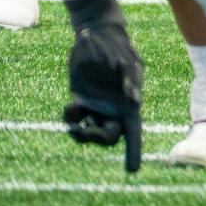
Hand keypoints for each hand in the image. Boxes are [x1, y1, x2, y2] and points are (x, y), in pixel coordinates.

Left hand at [64, 17, 144, 173]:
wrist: (96, 35)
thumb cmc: (116, 47)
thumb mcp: (126, 60)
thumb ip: (130, 79)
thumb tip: (135, 100)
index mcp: (129, 105)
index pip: (134, 133)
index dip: (133, 152)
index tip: (131, 171)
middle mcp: (113, 110)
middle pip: (107, 138)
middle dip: (96, 138)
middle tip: (85, 132)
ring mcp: (96, 107)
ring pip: (88, 132)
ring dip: (80, 133)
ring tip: (73, 121)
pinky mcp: (80, 101)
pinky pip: (74, 119)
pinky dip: (70, 118)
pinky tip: (70, 107)